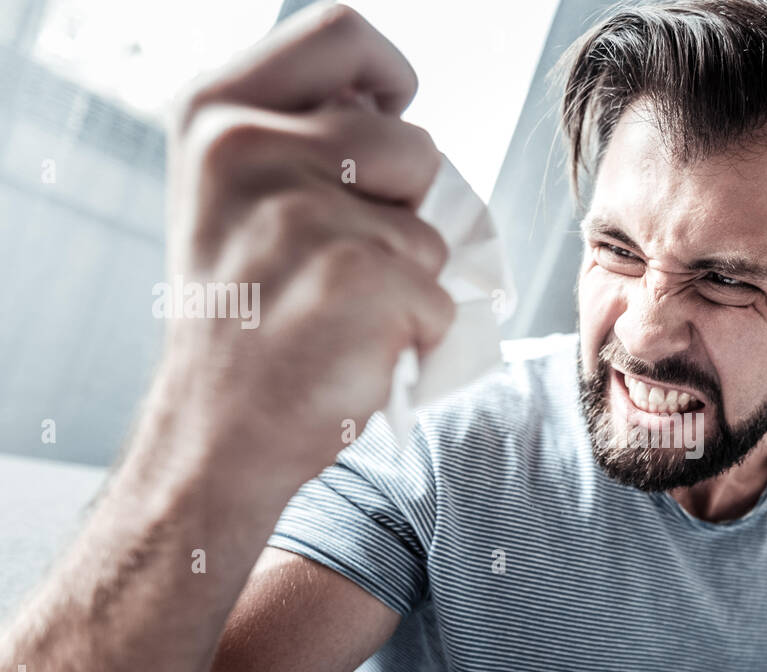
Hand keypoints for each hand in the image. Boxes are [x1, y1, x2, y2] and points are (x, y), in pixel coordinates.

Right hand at [153, 3, 452, 487]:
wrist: (217, 431)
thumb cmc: (244, 313)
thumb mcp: (234, 196)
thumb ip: (300, 135)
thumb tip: (392, 106)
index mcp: (216, 114)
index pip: (342, 33)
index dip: (387, 77)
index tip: (387, 118)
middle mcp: (251, 150)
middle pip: (413, 141)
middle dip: (403, 206)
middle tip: (338, 261)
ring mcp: (307, 216)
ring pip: (432, 228)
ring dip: (409, 275)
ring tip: (338, 308)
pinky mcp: (364, 282)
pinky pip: (444, 294)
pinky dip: (419, 331)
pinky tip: (354, 348)